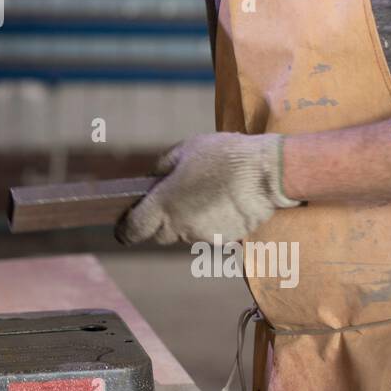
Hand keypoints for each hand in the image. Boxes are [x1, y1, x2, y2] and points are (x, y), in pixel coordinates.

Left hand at [115, 133, 302, 245]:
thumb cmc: (224, 156)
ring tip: (204, 196)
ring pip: (185, 235)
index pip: (133, 230)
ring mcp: (203, 235)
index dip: (125, 231)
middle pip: (159, 234)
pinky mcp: (224, 240)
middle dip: (160, 221)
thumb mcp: (185, 150)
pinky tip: (222, 204)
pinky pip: (208, 235)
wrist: (267, 173)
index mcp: (164, 203)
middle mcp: (180, 225)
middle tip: (173, 200)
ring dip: (187, 221)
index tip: (123, 228)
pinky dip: (210, 223)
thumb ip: (162, 168)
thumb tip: (152, 180)